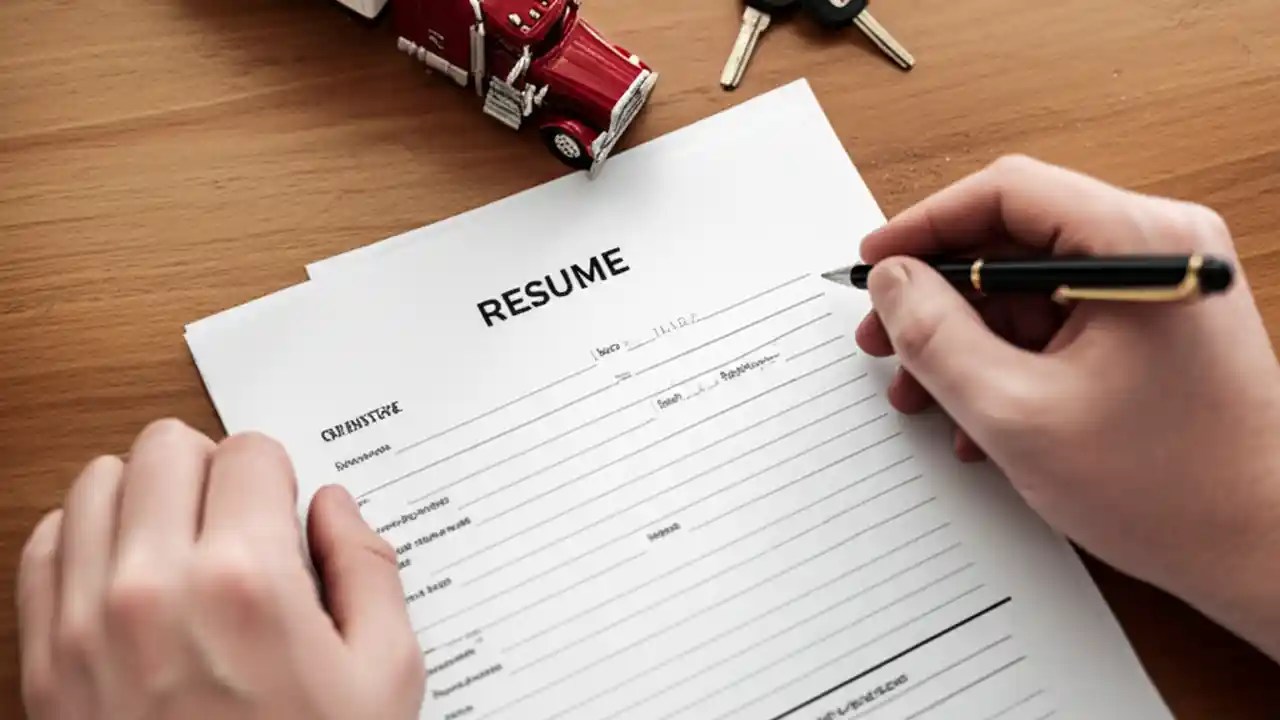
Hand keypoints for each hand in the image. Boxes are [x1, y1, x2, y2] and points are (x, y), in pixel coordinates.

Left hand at [16, 420, 424, 718]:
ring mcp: (85, 621)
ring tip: (182, 543)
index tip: (282, 513)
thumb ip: (370, 570)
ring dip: (146, 496)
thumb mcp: (384, 678)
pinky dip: (88, 537)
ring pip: (98, 480)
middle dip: (211, 470)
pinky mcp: (44, 658)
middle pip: (167, 446)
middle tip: (236, 520)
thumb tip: (335, 506)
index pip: (251, 451)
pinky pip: (48, 542)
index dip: (279, 476)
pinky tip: (131, 571)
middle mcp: (154, 587)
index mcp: (247, 582)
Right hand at [854, 155, 1279, 657]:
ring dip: (967, 335)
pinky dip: (1008, 357)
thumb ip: (938, 338)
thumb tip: (894, 280)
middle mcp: (1158, 248)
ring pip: (1030, 285)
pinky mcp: (1155, 325)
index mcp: (1139, 244)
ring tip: (922, 389)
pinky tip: (975, 411)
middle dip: (939, 292)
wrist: (1263, 552)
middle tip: (884, 334)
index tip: (874, 261)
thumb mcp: (1018, 413)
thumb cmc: (1171, 490)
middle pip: (1015, 238)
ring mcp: (1159, 287)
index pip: (1008, 192)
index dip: (925, 224)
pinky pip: (1060, 319)